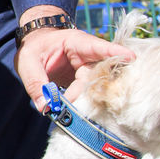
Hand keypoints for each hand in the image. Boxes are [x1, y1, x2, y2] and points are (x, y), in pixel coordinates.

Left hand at [13, 24, 133, 113]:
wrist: (36, 47)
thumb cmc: (34, 48)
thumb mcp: (27, 61)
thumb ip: (35, 82)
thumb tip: (45, 106)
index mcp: (77, 43)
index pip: (99, 47)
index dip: (115, 52)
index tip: (131, 57)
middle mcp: (88, 57)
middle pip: (98, 74)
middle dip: (87, 92)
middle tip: (70, 106)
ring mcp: (88, 70)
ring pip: (94, 88)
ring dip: (82, 102)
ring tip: (67, 112)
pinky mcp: (85, 83)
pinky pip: (88, 95)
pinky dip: (80, 106)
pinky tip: (71, 115)